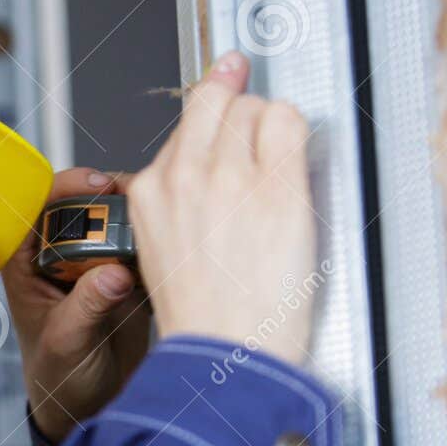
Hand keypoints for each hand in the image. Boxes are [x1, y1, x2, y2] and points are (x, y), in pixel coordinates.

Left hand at [2, 167, 153, 443]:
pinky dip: (164, 239)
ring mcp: (99, 261)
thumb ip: (87, 308)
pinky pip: (148, 243)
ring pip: (122, 217)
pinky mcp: (131, 272)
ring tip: (168, 222)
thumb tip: (114, 274)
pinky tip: (181, 245)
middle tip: (145, 202)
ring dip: (145, 216)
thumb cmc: (58, 377)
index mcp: (29, 263)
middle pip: (89, 202)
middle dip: (117, 196)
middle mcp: (63, 253)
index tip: (99, 185)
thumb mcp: (67, 344)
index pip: (40, 205)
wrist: (88, 406)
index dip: (68, 187)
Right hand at [125, 50, 314, 363]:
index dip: (210, 113)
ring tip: (279, 158)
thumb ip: (173, 207)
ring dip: (270, 123)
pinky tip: (297, 155)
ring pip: (252, 106)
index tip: (222, 94)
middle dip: (239, 106)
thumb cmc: (202, 319)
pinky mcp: (276, 185)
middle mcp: (184, 175)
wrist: (225, 351)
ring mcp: (230, 177)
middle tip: (256, 111)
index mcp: (149, 195)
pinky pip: (288, 122)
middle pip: (216, 102)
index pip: (183, 126)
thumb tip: (196, 176)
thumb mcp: (162, 256)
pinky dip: (296, 129)